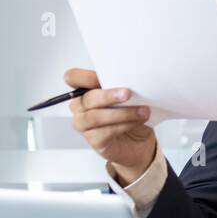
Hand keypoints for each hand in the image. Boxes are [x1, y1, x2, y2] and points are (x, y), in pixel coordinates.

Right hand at [64, 68, 155, 184]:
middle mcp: (80, 107)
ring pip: (95, 117)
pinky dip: (124, 125)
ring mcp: (84, 125)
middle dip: (108, 96)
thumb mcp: (130, 96)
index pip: (73, 78)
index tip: (101, 77)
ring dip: (122, 113)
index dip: (83, 77)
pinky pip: (105, 132)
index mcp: (86, 90)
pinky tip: (137, 122)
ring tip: (142, 111)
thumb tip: (130, 79)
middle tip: (129, 93)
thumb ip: (122, 86)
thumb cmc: (131, 114)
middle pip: (87, 98)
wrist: (140, 140)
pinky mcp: (93, 140)